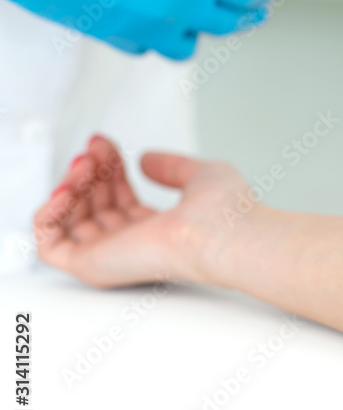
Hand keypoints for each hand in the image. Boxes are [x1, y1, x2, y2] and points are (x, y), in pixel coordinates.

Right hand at [0, 0, 274, 58]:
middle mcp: (175, 6)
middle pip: (227, 22)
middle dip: (243, 14)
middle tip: (254, 10)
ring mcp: (144, 27)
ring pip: (188, 45)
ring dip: (198, 32)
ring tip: (204, 21)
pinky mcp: (113, 38)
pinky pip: (148, 47)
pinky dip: (157, 37)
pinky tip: (156, 24)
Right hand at [33, 135, 248, 287]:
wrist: (225, 232)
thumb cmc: (227, 211)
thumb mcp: (201, 174)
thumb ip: (172, 167)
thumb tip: (146, 159)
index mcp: (160, 228)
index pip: (119, 199)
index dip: (107, 168)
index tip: (105, 143)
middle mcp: (136, 244)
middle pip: (94, 207)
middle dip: (89, 171)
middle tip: (96, 148)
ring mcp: (115, 257)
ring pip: (71, 222)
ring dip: (69, 186)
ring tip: (85, 164)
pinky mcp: (95, 266)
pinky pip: (50, 246)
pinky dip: (48, 215)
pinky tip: (66, 190)